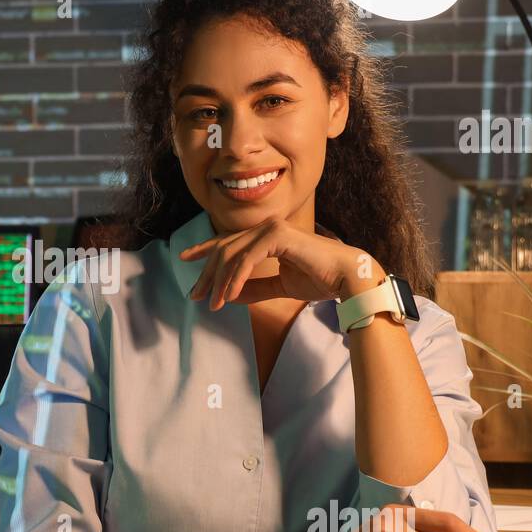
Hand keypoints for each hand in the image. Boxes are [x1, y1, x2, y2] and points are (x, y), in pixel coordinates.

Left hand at [178, 216, 381, 309]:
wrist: (346, 277)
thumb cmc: (319, 279)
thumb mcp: (279, 286)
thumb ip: (254, 287)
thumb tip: (229, 295)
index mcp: (266, 235)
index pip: (228, 240)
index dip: (204, 249)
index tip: (185, 259)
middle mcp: (266, 227)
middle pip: (224, 249)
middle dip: (206, 273)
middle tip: (194, 295)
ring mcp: (272, 229)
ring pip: (232, 254)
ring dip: (219, 282)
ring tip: (212, 304)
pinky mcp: (279, 237)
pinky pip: (247, 260)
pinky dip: (235, 279)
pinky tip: (228, 297)